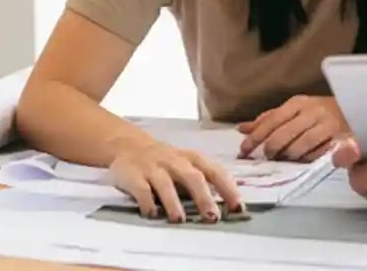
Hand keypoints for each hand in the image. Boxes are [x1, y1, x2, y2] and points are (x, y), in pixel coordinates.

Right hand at [107, 137, 242, 223]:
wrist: (128, 146)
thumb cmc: (167, 161)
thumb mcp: (188, 163)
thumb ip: (207, 179)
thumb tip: (233, 203)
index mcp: (194, 159)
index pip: (215, 172)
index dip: (228, 189)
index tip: (238, 208)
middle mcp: (176, 162)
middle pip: (193, 178)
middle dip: (204, 198)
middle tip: (212, 218)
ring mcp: (154, 168)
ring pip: (166, 184)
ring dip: (174, 203)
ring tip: (179, 220)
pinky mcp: (134, 176)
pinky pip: (142, 190)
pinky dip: (147, 202)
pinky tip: (152, 215)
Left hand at [237, 95, 348, 160]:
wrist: (356, 111)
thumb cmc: (319, 113)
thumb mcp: (294, 112)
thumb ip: (269, 120)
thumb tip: (241, 128)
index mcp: (298, 103)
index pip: (272, 120)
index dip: (255, 137)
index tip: (243, 151)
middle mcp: (313, 111)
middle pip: (284, 133)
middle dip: (272, 148)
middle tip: (266, 157)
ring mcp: (328, 124)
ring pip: (302, 144)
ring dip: (289, 155)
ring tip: (284, 159)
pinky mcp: (341, 138)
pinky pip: (319, 152)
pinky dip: (308, 158)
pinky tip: (303, 160)